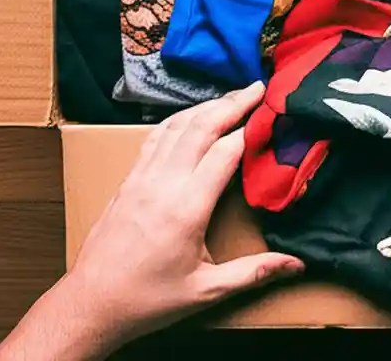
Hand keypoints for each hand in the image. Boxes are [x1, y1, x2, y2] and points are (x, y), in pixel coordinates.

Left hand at [0, 83, 302, 360]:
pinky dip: (178, 120)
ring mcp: (141, 178)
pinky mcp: (129, 181)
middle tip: (260, 88)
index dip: (252, 129)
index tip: (275, 114)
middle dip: (232, 103)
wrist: (93, 303)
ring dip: (206, 106)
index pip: (225, 152)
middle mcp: (163, 184)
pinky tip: (191, 116)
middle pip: (201, 127)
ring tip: (232, 96)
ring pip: (176, 126)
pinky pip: (155, 138)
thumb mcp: (207, 292)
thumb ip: (254, 272)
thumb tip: (296, 264)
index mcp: (186, 208)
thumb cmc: (149, 300)